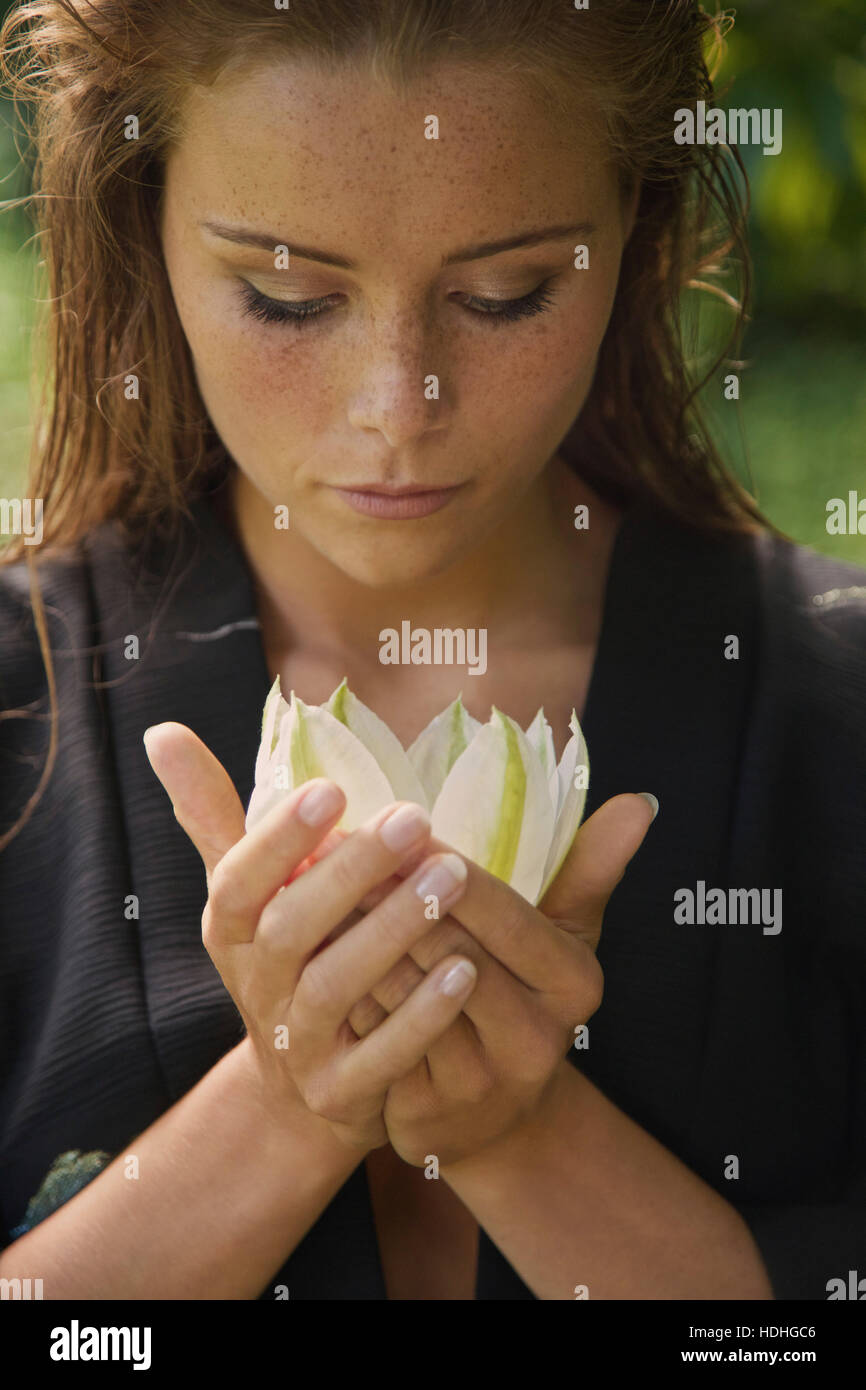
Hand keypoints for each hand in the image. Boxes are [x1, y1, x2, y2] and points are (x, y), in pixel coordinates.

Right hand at [142, 723, 479, 1155]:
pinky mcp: (338, 1093)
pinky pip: (381, 1057)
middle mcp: (255, 988)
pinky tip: (467, 969)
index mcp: (229, 933)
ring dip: (395, 930)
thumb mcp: (248, 894)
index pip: (237, 882)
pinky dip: (422, 1016)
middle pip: (291, 929)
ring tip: (452, 877)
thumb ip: (213, 813)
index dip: (279, 838)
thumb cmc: (287, 959)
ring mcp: (295, 1046)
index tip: (331, 788)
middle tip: (414, 817)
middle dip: (351, 872)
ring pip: (338, 987)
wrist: (305, 1091)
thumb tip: (160, 730)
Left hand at [342, 795, 656, 1167]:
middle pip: (451, 950)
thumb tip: (639, 802)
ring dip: (357, 936)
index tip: (401, 824)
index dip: (448, 869)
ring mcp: (481, 1083)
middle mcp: (536, 1039)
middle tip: (340, 845)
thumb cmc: (522, 996)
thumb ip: (589, 866)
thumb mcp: (563, 935)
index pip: (506, 914)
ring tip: (315, 885)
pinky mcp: (428, 1112)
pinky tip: (315, 949)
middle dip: (393, 894)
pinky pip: (376, 1035)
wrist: (493, 1114)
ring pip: (406, 992)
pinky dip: (345, 986)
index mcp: (572, 983)